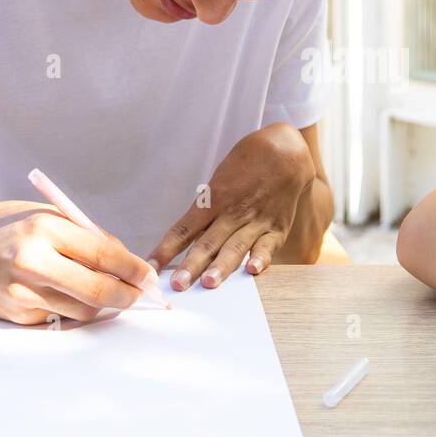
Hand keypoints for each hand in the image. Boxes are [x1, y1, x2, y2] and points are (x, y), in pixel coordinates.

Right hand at [0, 200, 154, 324]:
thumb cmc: (5, 227)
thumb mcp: (46, 216)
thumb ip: (87, 237)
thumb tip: (127, 261)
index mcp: (45, 230)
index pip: (103, 256)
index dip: (134, 269)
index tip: (149, 276)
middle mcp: (33, 263)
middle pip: (97, 292)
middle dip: (128, 296)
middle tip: (139, 293)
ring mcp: (23, 293)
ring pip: (83, 311)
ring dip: (104, 305)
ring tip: (108, 291)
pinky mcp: (17, 315)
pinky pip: (60, 317)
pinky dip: (74, 309)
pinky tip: (69, 294)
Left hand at [147, 123, 314, 290]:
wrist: (284, 152)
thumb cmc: (246, 166)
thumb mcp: (220, 182)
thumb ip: (207, 211)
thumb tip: (187, 238)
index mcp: (213, 200)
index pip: (185, 229)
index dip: (166, 249)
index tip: (151, 267)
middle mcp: (232, 212)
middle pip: (208, 242)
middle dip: (191, 265)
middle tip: (177, 284)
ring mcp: (256, 221)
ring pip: (235, 246)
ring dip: (222, 266)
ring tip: (209, 283)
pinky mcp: (277, 228)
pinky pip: (267, 245)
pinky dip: (260, 258)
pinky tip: (252, 270)